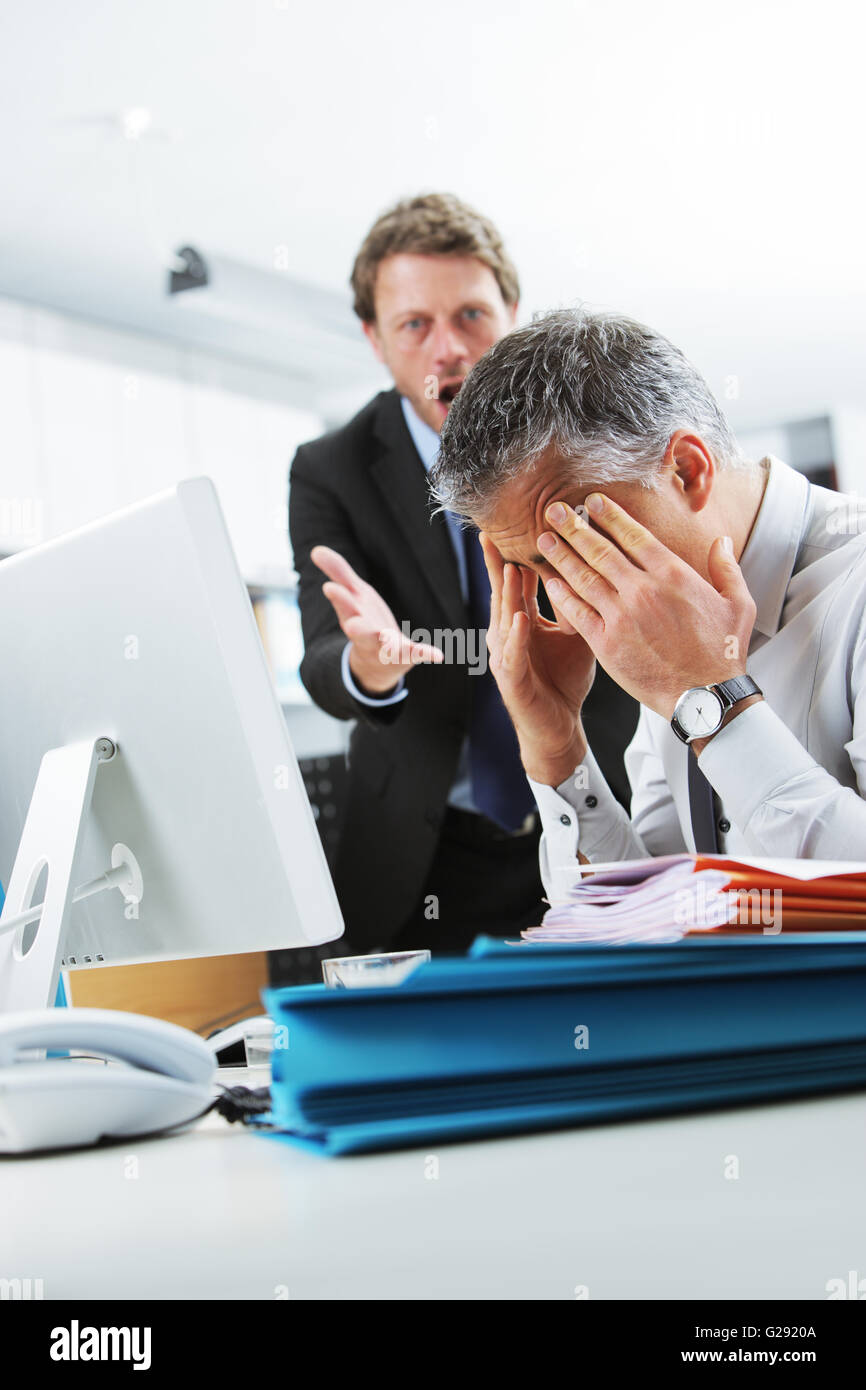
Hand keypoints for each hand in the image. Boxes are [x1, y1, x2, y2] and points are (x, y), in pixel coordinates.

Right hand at [311, 546, 442, 693]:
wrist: (377, 663)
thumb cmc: (364, 621)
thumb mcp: (354, 595)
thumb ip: (338, 572)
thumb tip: (315, 550)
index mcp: (352, 615)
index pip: (343, 605)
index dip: (338, 597)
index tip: (330, 587)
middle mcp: (365, 633)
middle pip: (357, 629)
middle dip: (355, 626)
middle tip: (350, 624)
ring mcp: (385, 646)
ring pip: (382, 645)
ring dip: (383, 642)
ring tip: (386, 637)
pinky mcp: (405, 654)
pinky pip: (415, 654)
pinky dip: (425, 654)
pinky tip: (437, 654)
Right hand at [481, 534, 595, 785]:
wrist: (558, 726)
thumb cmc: (564, 679)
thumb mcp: (575, 634)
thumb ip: (577, 604)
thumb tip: (593, 568)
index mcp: (522, 621)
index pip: (517, 581)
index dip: (515, 553)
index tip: (518, 523)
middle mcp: (508, 634)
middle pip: (502, 593)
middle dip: (498, 564)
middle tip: (493, 532)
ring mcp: (506, 656)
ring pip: (504, 618)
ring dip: (508, 594)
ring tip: (512, 568)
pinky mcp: (511, 680)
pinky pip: (512, 654)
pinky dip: (516, 636)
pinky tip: (521, 619)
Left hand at [535, 495, 756, 717]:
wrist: (705, 696)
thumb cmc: (723, 652)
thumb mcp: (738, 604)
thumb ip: (727, 568)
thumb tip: (721, 540)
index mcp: (673, 574)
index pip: (633, 535)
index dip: (609, 516)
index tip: (591, 501)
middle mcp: (643, 590)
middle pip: (601, 550)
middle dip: (574, 527)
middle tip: (552, 510)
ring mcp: (622, 616)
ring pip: (584, 577)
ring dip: (561, 556)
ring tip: (543, 539)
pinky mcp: (607, 643)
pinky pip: (578, 612)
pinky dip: (562, 595)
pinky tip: (550, 581)